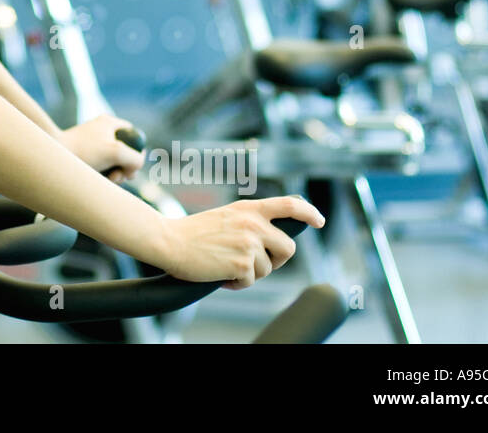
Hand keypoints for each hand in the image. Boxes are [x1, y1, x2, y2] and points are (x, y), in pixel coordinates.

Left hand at [58, 114, 144, 182]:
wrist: (52, 158)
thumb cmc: (83, 152)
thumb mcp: (116, 153)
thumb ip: (135, 158)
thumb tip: (138, 165)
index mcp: (110, 123)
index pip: (134, 137)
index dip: (137, 153)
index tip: (130, 165)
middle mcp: (102, 131)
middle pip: (126, 153)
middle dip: (126, 168)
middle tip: (120, 176)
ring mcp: (93, 145)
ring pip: (115, 164)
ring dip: (116, 175)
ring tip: (107, 179)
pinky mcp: (86, 157)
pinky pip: (102, 168)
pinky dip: (103, 177)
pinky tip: (97, 180)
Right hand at [156, 196, 325, 289]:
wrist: (169, 241)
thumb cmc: (193, 233)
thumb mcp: (226, 217)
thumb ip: (251, 221)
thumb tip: (273, 239)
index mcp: (249, 209)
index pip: (289, 205)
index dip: (308, 212)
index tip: (318, 220)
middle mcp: (253, 223)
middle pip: (288, 248)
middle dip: (275, 260)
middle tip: (254, 263)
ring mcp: (249, 243)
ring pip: (268, 268)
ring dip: (250, 273)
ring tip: (225, 266)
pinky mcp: (242, 263)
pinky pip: (251, 281)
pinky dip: (236, 283)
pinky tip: (220, 274)